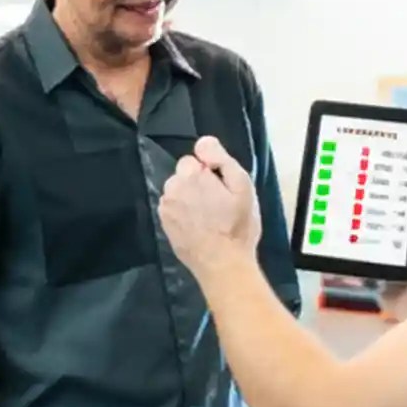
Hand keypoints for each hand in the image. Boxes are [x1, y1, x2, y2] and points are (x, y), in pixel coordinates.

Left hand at [158, 136, 260, 278]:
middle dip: (197, 183)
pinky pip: (173, 208)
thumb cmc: (238, 226)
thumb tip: (203, 142)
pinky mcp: (164, 224)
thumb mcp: (242, 186)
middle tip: (217, 204)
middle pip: (183, 174)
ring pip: (177, 191)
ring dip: (189, 197)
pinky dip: (183, 212)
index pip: (194, 159)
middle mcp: (172, 188)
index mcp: (190, 175)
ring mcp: (165, 207)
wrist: (223, 264)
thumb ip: (221, 159)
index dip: (210, 172)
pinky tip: (197, 226)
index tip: (222, 189)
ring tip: (208, 217)